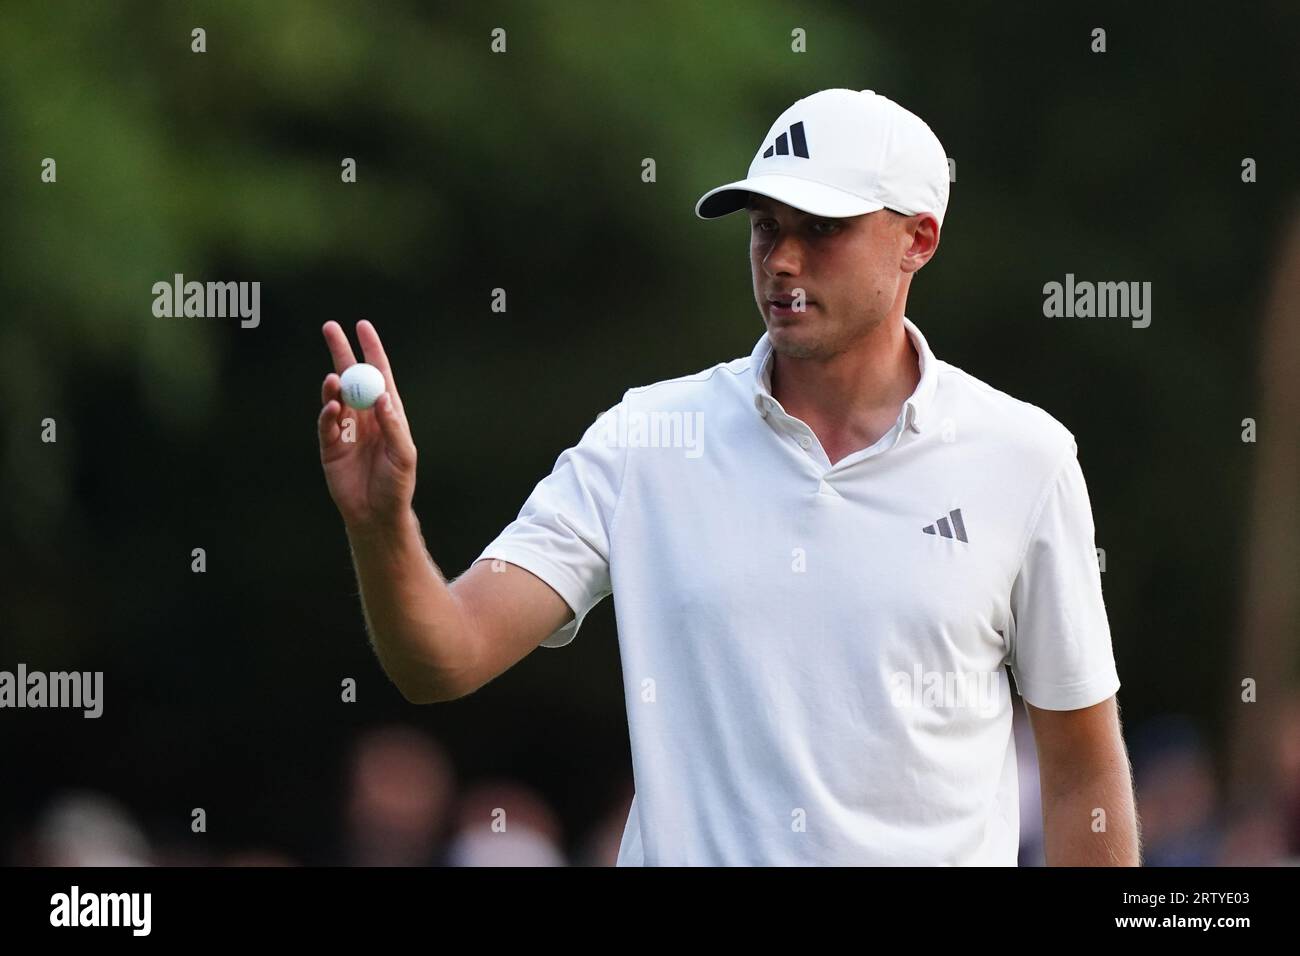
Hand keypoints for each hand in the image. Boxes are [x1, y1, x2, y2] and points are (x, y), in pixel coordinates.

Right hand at [318, 320, 417, 533]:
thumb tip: (383, 397)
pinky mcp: (330, 446)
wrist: (376, 514)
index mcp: (388, 413)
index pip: (379, 374)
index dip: (371, 349)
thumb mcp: (403, 455)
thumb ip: (393, 426)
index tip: (362, 325)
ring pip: (336, 397)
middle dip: (341, 351)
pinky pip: (326, 423)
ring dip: (334, 386)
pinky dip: (327, 412)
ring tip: (335, 381)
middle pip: (351, 377)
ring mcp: (346, 429)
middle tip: (330, 327)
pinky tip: (332, 407)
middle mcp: (365, 416)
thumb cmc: (397, 485)